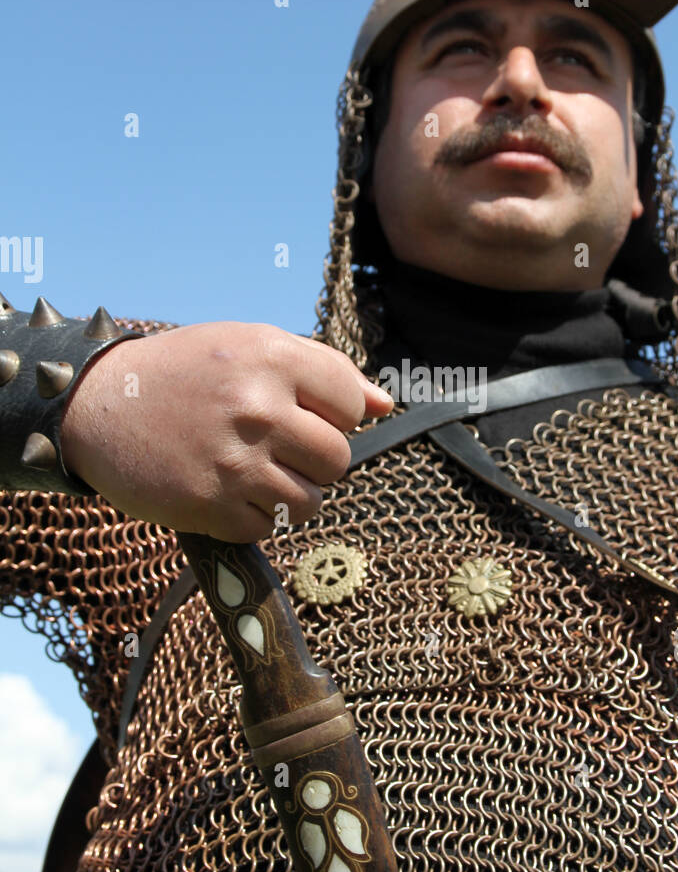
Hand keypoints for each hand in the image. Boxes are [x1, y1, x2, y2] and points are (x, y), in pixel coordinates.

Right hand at [61, 322, 392, 540]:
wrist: (97, 405)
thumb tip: (385, 404)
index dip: (333, 413)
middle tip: (275, 445)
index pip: (352, 404)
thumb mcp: (250, 344)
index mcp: (271, 359)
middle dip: (315, 457)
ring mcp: (235, 462)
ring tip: (253, 469)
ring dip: (289, 492)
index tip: (301, 411)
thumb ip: (324, 369)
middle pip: (338, 458)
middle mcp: (257, 409)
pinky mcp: (211, 507)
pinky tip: (225, 487)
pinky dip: (254, 515)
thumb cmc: (184, 371)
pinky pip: (269, 528)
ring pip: (312, 501)